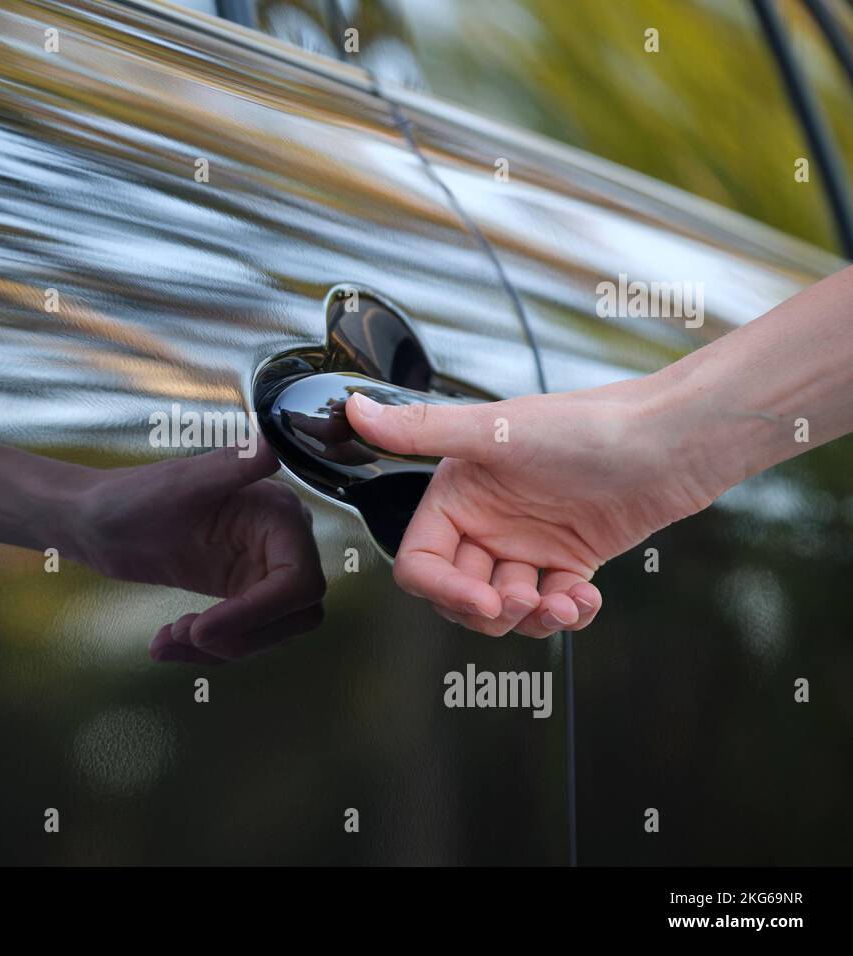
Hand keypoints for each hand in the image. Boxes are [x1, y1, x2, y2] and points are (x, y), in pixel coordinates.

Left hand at [66, 441, 325, 662]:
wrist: (97, 521)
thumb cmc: (133, 496)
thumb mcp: (181, 483)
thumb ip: (232, 466)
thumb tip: (274, 446)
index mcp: (278, 514)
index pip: (301, 582)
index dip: (261, 614)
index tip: (206, 630)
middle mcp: (281, 544)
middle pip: (294, 616)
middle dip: (241, 636)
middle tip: (186, 636)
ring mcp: (262, 571)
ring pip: (269, 634)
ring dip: (220, 649)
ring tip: (167, 640)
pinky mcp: (239, 595)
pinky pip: (242, 636)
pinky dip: (206, 650)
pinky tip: (166, 641)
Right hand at [346, 379, 722, 635]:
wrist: (674, 440)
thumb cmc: (589, 425)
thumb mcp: (496, 430)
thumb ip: (421, 429)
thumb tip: (354, 408)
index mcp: (458, 493)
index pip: (420, 562)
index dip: (442, 590)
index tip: (482, 601)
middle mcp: (487, 522)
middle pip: (458, 596)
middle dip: (490, 609)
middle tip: (527, 599)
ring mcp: (528, 545)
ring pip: (505, 610)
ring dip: (531, 617)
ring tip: (563, 600)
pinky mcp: (569, 561)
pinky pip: (550, 607)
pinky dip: (566, 613)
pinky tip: (585, 597)